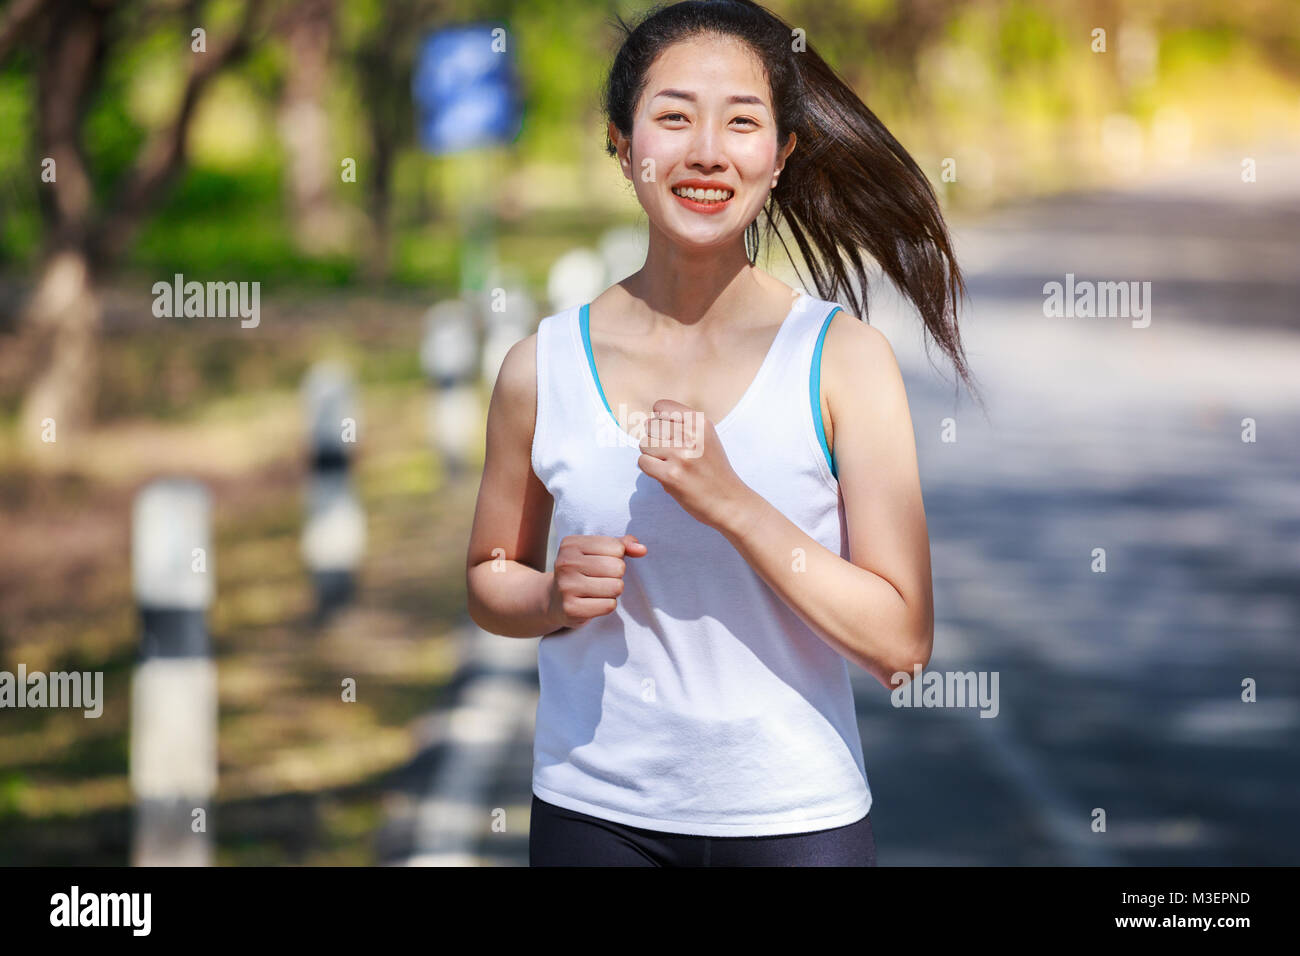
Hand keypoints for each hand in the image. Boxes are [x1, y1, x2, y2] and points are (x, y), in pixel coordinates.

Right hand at [546, 533, 645, 631]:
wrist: (554, 600)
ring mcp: (566, 586)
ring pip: (616, 587)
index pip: (617, 547)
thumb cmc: (584, 571)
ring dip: (613, 591)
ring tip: (597, 591)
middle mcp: (565, 563)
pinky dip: (607, 605)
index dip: (617, 557)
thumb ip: (623, 545)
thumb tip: (642, 549)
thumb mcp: (598, 552)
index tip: (601, 563)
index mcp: (571, 544)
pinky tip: (593, 603)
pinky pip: (609, 605)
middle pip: (618, 567)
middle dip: (616, 575)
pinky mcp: (570, 608)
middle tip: (600, 579)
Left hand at [636, 398, 751, 530]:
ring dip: (652, 456)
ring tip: (671, 465)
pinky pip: (643, 462)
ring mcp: (681, 455)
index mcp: (700, 422)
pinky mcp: (671, 475)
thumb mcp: (706, 438)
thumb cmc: (712, 469)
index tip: (669, 435)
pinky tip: (666, 475)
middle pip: (650, 426)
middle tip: (671, 455)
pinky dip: (650, 469)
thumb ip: (681, 425)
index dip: (659, 420)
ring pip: (644, 444)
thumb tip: (647, 422)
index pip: (660, 406)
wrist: (729, 501)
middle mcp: (691, 435)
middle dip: (655, 440)